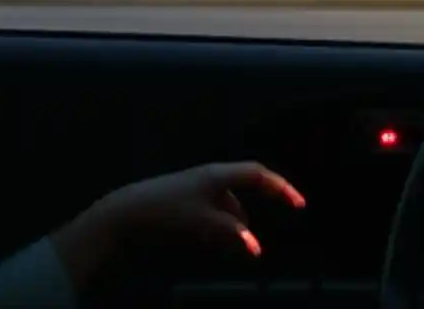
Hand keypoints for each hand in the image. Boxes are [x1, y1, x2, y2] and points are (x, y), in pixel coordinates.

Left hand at [52, 162, 305, 290]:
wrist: (124, 214)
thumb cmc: (164, 212)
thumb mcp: (202, 223)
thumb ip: (232, 234)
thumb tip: (256, 248)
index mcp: (217, 175)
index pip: (258, 174)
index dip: (280, 187)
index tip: (298, 204)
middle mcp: (208, 177)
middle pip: (244, 189)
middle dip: (253, 214)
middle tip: (255, 240)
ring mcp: (195, 188)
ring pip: (226, 205)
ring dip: (233, 226)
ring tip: (230, 248)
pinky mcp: (184, 202)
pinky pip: (212, 213)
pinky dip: (218, 228)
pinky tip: (210, 242)